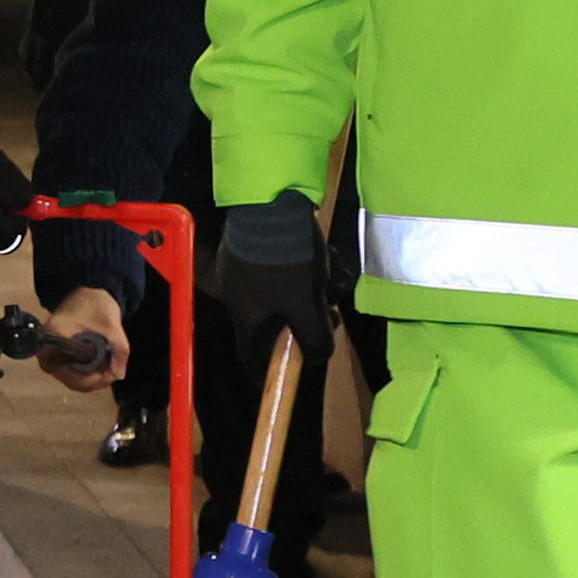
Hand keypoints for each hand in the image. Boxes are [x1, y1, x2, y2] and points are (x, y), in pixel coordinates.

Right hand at [40, 286, 127, 391]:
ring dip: (91, 379)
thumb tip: (118, 374)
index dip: (83, 378)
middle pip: (66, 377)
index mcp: (54, 335)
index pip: (59, 369)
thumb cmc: (95, 303)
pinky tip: (102, 367)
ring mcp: (53, 352)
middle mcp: (47, 347)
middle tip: (111, 373)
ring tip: (109, 369)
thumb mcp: (112, 325)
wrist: (90, 291)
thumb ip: (119, 349)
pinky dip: (88, 374)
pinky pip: (72, 372)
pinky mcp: (60, 354)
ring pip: (70, 378)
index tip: (102, 373)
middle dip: (91, 381)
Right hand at [211, 196, 331, 375]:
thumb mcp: (305, 305)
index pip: (251, 354)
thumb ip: (314, 338)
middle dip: (308, 320)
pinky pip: (288, 266)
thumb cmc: (285, 259)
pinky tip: (330, 257)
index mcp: (245, 314)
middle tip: (330, 314)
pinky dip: (311, 267)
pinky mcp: (263, 244)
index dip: (265, 370)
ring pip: (288, 291)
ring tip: (335, 278)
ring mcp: (249, 267)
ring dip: (316, 290)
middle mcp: (241, 294)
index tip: (280, 378)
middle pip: (278, 321)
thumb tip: (317, 356)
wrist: (272, 200)